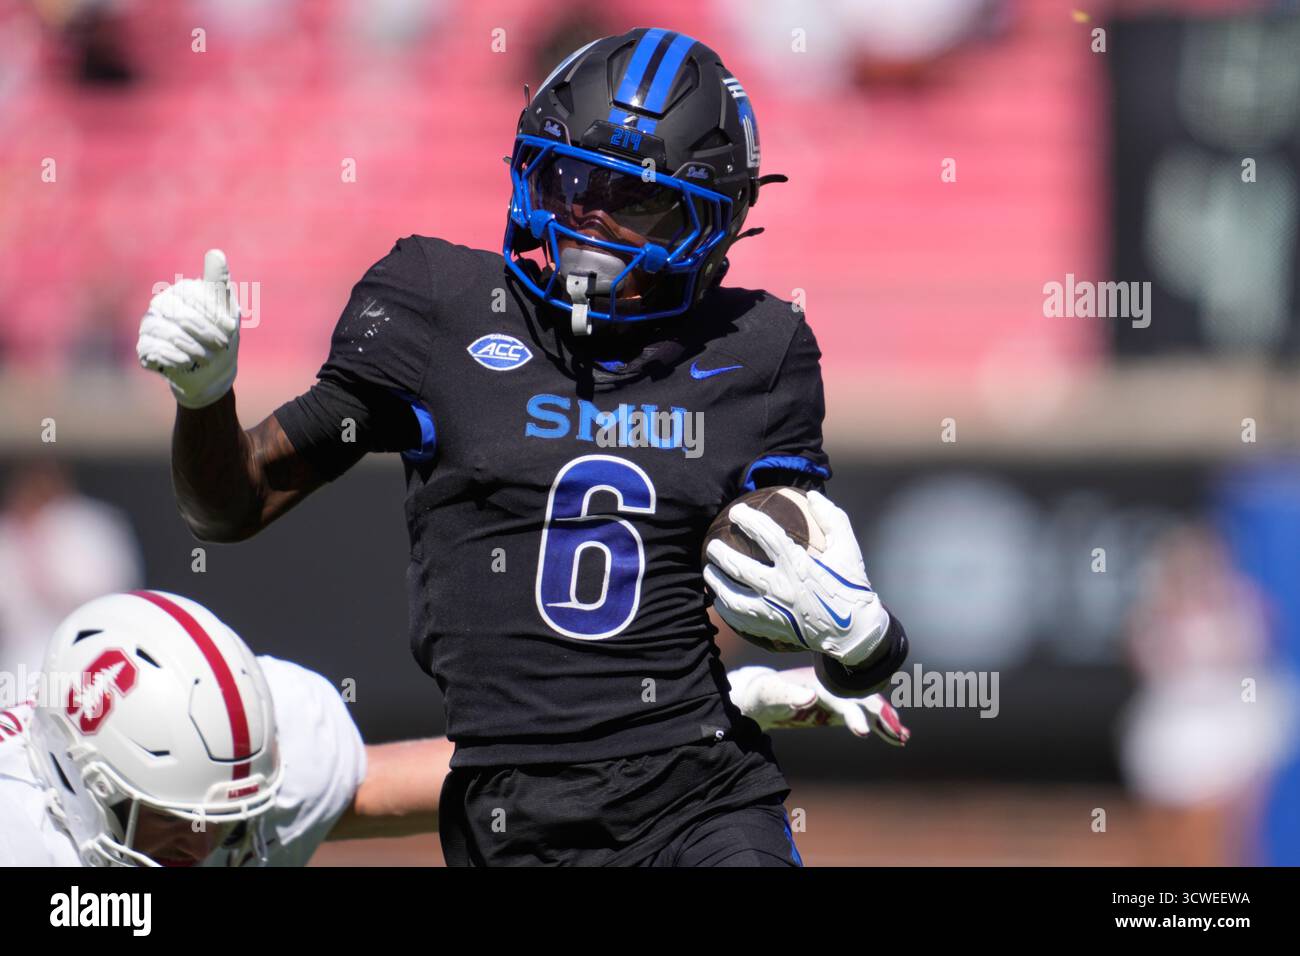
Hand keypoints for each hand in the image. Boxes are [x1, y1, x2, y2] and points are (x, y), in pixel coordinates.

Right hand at [138, 249, 240, 408]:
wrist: (213, 371)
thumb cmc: (221, 336)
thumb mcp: (228, 310)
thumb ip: (219, 283)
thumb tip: (215, 253)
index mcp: (181, 292)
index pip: (193, 296)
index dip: (214, 315)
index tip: (231, 329)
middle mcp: (160, 306)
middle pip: (180, 315)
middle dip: (206, 333)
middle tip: (221, 346)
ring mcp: (150, 326)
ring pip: (167, 333)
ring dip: (193, 348)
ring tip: (205, 357)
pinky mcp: (144, 349)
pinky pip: (152, 350)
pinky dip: (173, 358)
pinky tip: (185, 363)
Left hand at [704, 490, 889, 665]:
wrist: (854, 633)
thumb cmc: (851, 587)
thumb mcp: (848, 549)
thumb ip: (832, 519)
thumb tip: (812, 495)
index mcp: (799, 567)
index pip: (767, 536)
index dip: (749, 520)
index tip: (737, 512)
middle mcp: (782, 589)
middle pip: (739, 568)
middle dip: (721, 553)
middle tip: (712, 544)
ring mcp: (773, 612)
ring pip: (732, 596)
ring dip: (716, 581)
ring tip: (709, 570)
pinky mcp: (770, 628)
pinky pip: (738, 619)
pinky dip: (724, 607)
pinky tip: (718, 599)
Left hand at [727, 665, 909, 744]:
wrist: (764, 693)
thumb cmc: (766, 692)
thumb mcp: (772, 693)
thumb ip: (789, 694)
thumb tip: (809, 697)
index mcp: (821, 680)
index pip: (843, 697)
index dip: (854, 713)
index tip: (863, 732)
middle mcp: (835, 685)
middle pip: (865, 698)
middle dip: (882, 715)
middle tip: (898, 734)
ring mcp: (840, 695)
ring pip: (870, 706)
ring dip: (887, 721)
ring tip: (903, 738)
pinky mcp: (841, 706)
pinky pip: (865, 715)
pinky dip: (880, 725)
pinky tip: (896, 737)